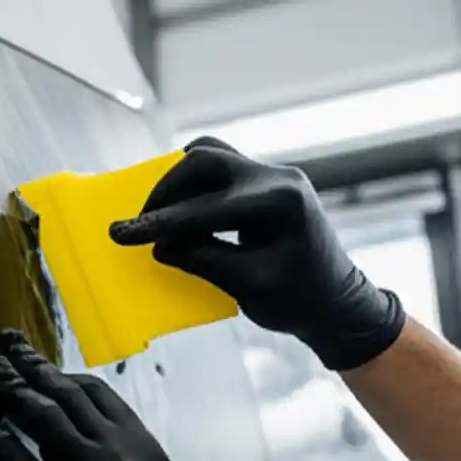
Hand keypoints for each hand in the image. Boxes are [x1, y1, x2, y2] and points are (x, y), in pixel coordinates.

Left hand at [0, 330, 246, 460]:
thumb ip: (120, 452)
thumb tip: (77, 423)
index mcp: (144, 448)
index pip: (97, 392)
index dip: (60, 372)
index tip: (38, 363)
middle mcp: (119, 455)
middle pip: (64, 392)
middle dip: (30, 364)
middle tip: (5, 347)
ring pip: (41, 414)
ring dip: (11, 388)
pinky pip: (16, 459)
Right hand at [109, 136, 403, 369]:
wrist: (338, 304)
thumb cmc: (300, 301)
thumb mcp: (248, 287)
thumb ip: (202, 260)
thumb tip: (160, 245)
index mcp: (280, 202)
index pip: (207, 207)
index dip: (160, 221)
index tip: (121, 233)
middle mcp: (278, 177)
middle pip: (204, 160)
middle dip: (165, 191)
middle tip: (140, 222)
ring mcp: (273, 175)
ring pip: (210, 156)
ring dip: (177, 183)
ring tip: (157, 215)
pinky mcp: (265, 182)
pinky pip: (219, 170)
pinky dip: (192, 186)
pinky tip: (179, 209)